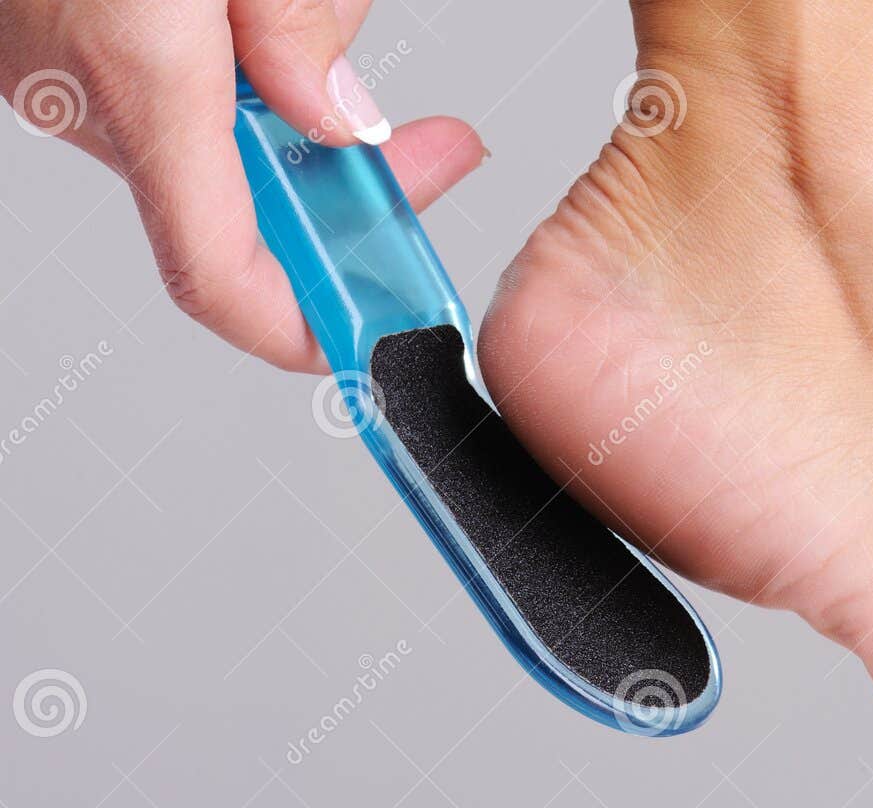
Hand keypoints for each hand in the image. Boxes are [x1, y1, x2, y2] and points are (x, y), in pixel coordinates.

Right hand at [1, 0, 485, 371]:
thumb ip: (296, 17)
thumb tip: (342, 119)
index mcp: (135, 71)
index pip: (220, 276)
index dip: (306, 328)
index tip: (383, 330)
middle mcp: (80, 87)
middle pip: (243, 197)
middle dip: (348, 173)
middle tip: (439, 150)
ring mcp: (54, 63)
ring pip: (215, 127)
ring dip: (291, 85)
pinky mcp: (53, 30)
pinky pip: (171, 78)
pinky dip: (232, 55)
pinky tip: (248, 3)